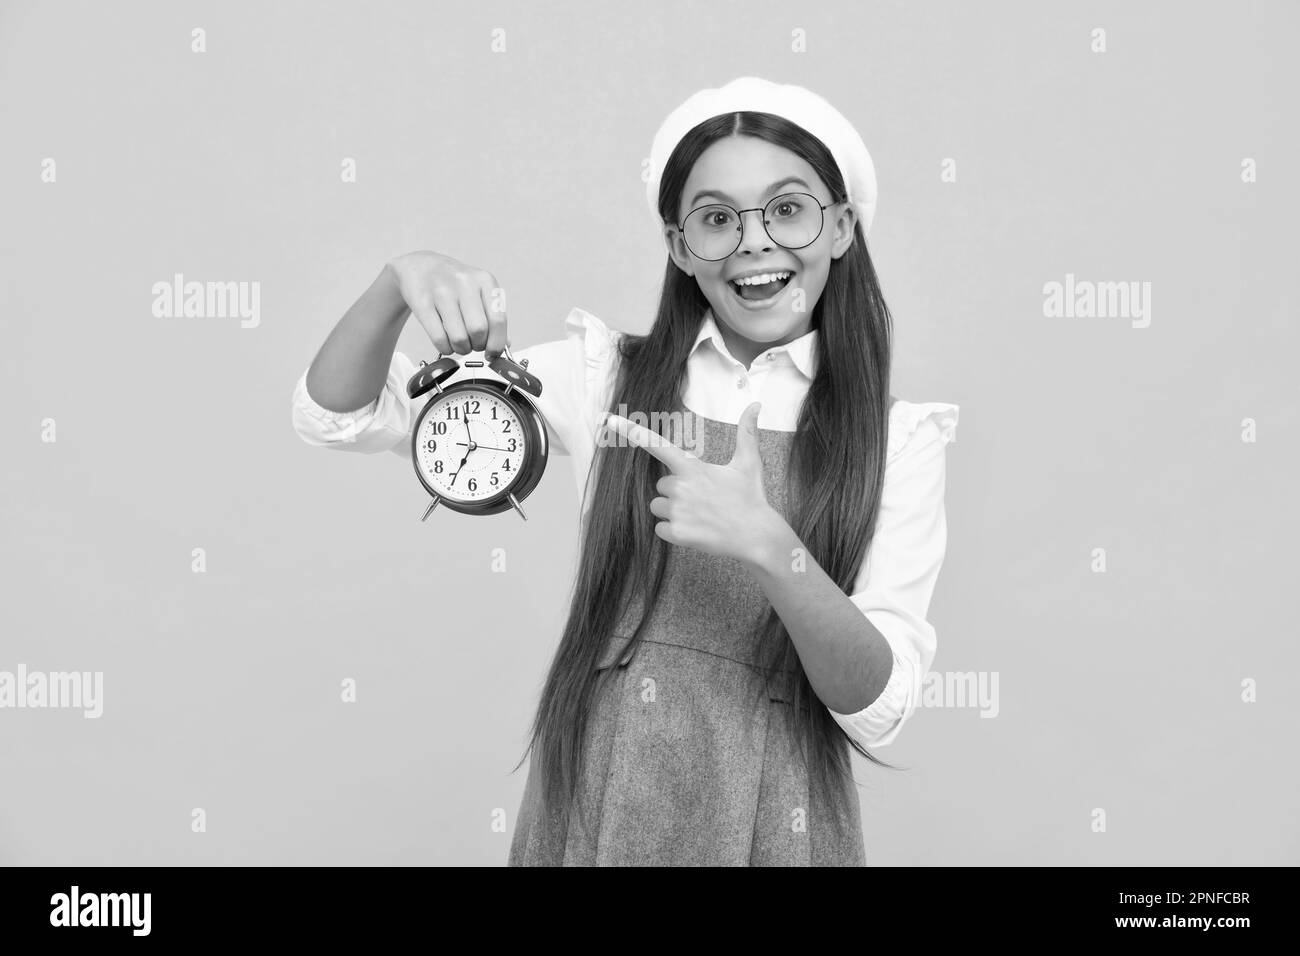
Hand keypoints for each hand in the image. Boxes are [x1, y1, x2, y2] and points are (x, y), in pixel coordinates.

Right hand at [385, 251, 510, 358]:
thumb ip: (493, 317)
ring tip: (459, 343)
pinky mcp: (422, 302)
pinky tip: (445, 342)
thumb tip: (505, 345)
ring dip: (461, 349)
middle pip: (479, 330)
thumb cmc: (454, 284)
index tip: (493, 353)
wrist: (421, 267)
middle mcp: (465, 283)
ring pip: (459, 338)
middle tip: (473, 344)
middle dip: (477, 346)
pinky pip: (439, 338)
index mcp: (485, 280)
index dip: (497, 344)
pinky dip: (445, 347)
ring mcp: (442, 291)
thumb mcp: (479, 292)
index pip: (498, 320)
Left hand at [602, 402, 781, 563]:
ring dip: (673, 511)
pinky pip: (660, 528)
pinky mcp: (677, 533)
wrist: (757, 536)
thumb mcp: (749, 463)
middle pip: (661, 485)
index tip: (610, 421)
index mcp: (692, 468)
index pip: (657, 445)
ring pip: (658, 506)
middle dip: (676, 491)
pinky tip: (696, 529)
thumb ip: (747, 432)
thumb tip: (756, 404)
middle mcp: (680, 488)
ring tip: (700, 514)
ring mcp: (677, 512)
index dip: (632, 432)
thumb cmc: (752, 497)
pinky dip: (674, 531)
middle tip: (703, 498)